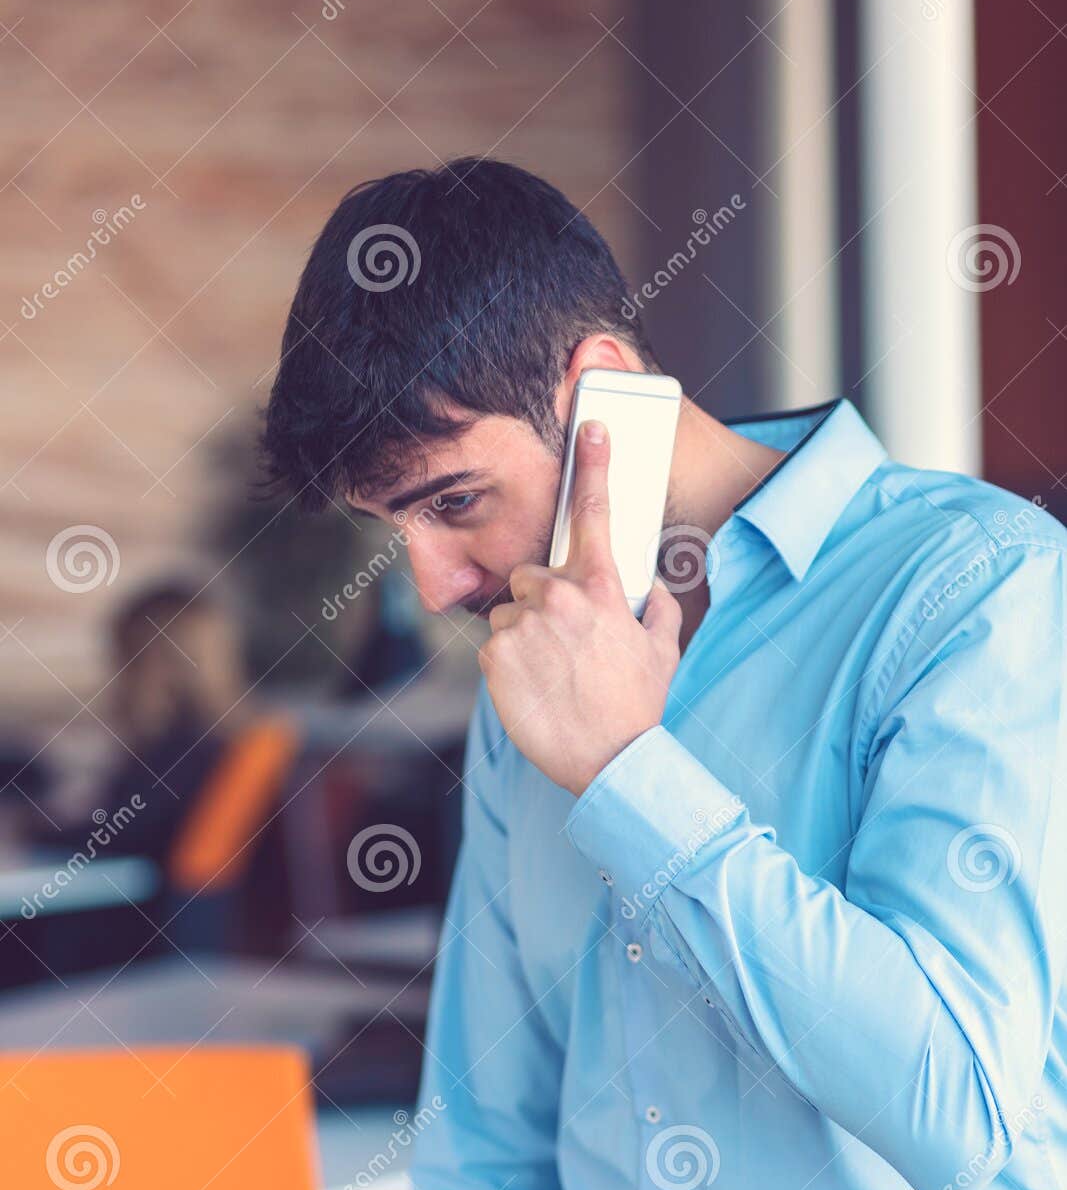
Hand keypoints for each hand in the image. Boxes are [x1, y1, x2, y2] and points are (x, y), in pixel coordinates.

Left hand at [478, 419, 682, 795]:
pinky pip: (494, 643)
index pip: (596, 513)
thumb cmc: (637, 705)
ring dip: (522, 632)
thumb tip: (647, 585)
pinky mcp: (494, 655)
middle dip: (542, 599)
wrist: (610, 760)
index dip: (594, 465)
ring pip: (508, 611)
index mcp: (602, 588)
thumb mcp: (663, 649)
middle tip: (564, 641)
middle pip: (531, 575)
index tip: (591, 429)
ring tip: (550, 672)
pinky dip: (508, 662)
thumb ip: (656, 605)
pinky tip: (534, 687)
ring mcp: (523, 625)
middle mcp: (559, 597)